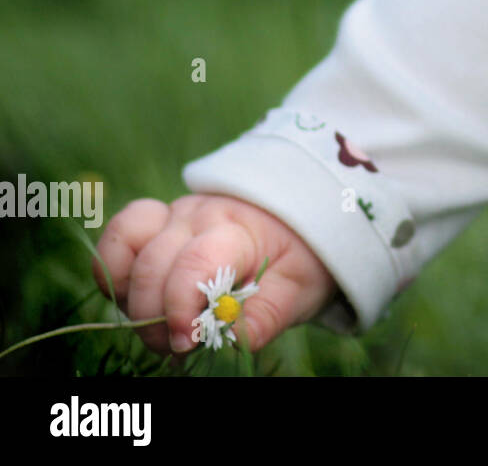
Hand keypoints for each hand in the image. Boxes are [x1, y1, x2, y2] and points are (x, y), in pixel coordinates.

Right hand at [94, 194, 338, 354]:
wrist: (298, 220)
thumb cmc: (296, 258)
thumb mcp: (297, 289)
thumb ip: (266, 315)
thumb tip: (233, 340)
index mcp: (236, 229)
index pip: (195, 263)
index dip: (182, 308)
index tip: (188, 341)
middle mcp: (196, 216)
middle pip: (153, 268)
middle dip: (157, 318)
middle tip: (180, 346)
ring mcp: (171, 216)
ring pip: (126, 255)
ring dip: (134, 300)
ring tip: (164, 325)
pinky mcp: (154, 223)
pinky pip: (116, 243)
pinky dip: (116, 274)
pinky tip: (139, 299)